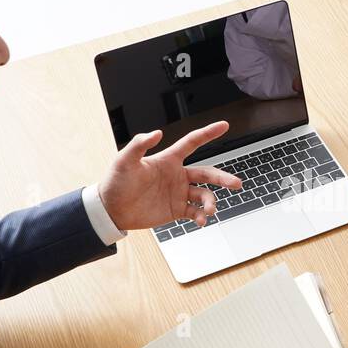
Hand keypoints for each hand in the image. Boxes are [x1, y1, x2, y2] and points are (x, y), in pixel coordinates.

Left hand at [98, 122, 242, 230]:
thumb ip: (139, 145)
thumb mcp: (125, 161)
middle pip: (207, 174)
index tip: (224, 126)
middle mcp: (177, 175)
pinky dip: (201, 216)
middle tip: (236, 184)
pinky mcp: (175, 209)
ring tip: (210, 210)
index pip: (192, 142)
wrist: (111, 209)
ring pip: (203, 195)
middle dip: (223, 178)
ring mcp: (178, 193)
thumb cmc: (116, 182)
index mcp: (168, 160)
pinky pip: (194, 212)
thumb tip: (157, 132)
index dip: (208, 133)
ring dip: (210, 202)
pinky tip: (202, 221)